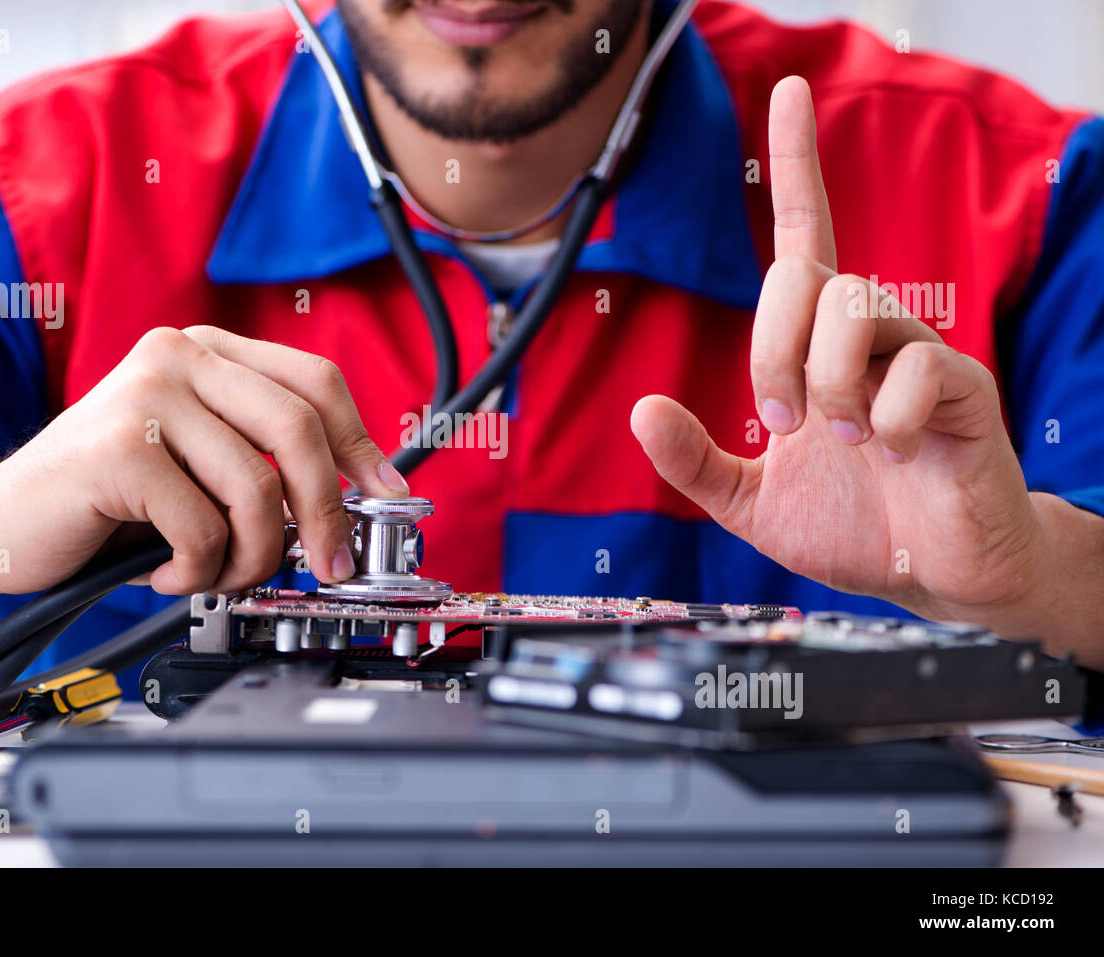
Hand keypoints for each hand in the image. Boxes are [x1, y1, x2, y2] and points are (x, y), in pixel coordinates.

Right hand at [0, 326, 407, 594]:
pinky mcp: (119, 449)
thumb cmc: (108, 504)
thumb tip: (358, 500)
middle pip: (299, 430)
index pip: (314, 384)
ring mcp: (145, 396)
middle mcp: (177, 357)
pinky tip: (166, 572)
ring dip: (250, 557)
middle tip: (329, 563)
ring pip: (257, 490)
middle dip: (326, 513)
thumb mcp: (201, 469)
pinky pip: (203, 528)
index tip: (386, 495)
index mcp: (205, 352)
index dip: (360, 445)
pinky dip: (197, 571)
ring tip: (216, 574)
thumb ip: (265, 465)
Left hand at [630, 76, 1047, 626]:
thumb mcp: (749, 503)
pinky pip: (918, 367)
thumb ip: (695, 462)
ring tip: (838, 438)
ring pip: (858, 306)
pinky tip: (891, 451)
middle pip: (808, 279)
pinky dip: (886, 416)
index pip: (804, 237)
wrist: (930, 578)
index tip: (788, 94)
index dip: (794, 165)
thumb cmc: (854, 528)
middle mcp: (867, 337)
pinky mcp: (962, 390)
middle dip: (772, 351)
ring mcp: (918, 357)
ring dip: (826, 380)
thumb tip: (641, 411)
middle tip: (782, 423)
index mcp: (817, 349)